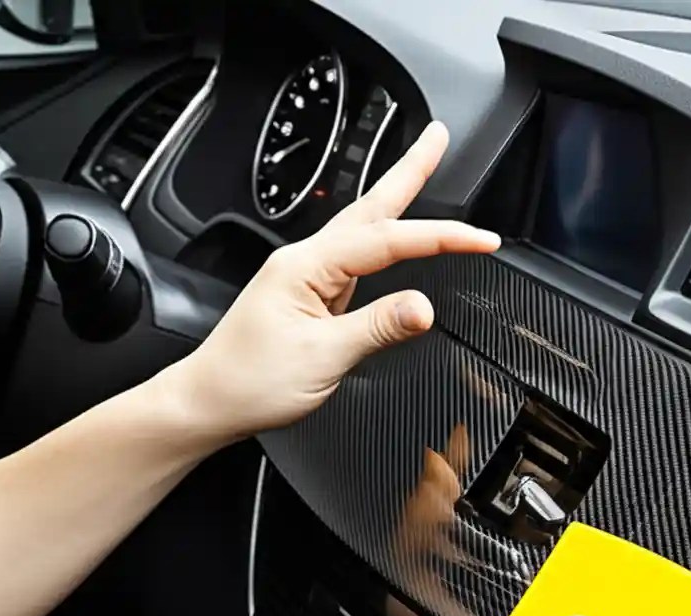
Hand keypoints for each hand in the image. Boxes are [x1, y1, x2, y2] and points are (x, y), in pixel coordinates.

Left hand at [169, 122, 499, 442]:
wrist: (207, 403)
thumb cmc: (249, 381)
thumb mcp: (321, 358)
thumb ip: (377, 328)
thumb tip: (424, 307)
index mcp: (305, 266)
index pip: (387, 240)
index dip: (441, 238)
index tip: (482, 240)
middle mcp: (305, 261)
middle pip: (370, 207)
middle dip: (407, 171)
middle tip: (437, 137)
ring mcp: (307, 276)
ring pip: (364, 229)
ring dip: (397, 198)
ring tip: (423, 168)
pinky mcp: (310, 296)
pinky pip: (358, 259)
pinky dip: (386, 241)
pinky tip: (396, 239)